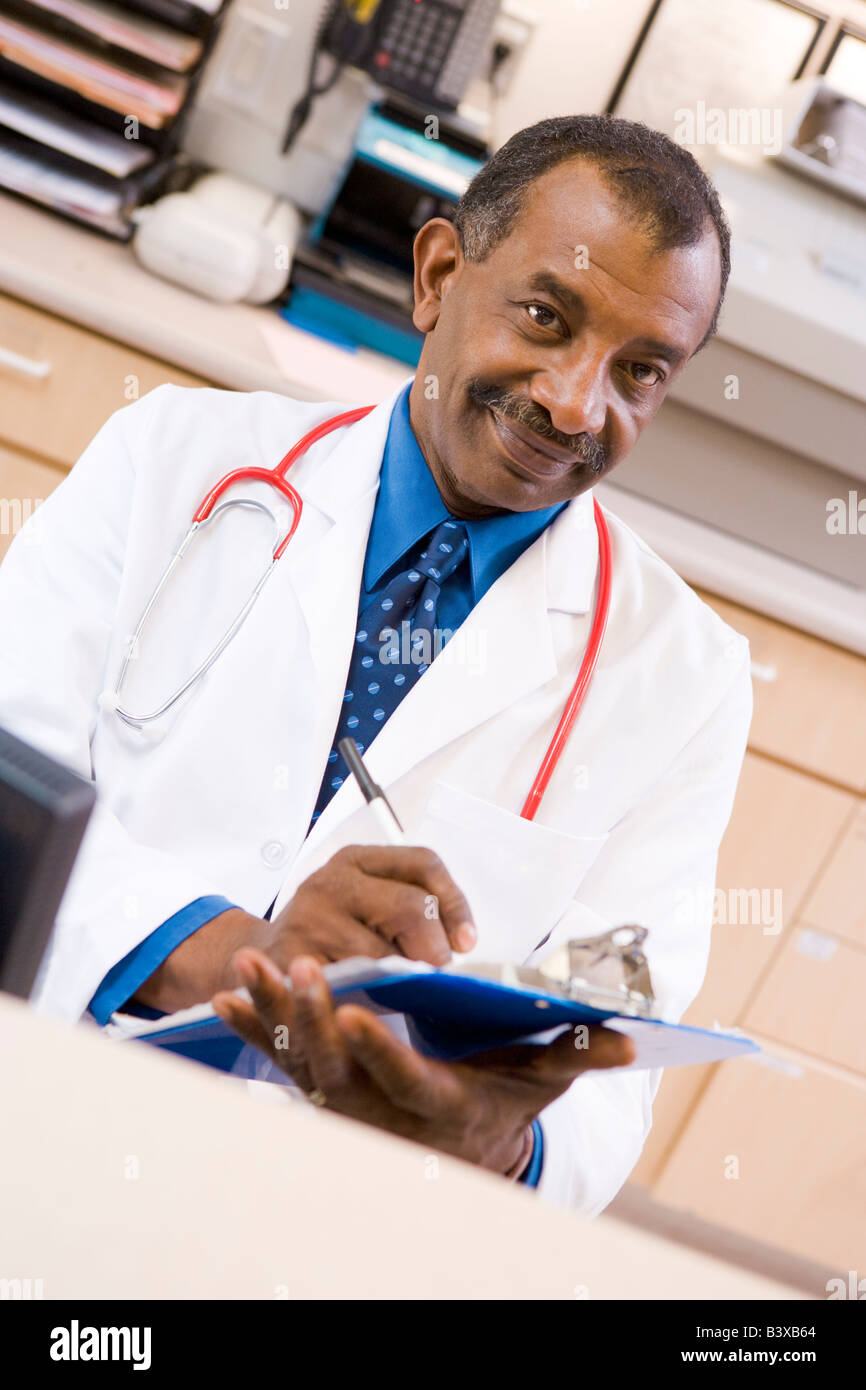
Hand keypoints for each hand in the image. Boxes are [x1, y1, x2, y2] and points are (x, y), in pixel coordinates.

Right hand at [134, 845, 474, 1012]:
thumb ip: (408, 911)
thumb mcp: (364, 904)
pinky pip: (347, 985)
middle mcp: (331, 881)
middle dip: (432, 947)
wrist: (253, 961)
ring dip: (401, 978)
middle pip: (409, 907)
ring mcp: (307, 918)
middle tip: (432, 972)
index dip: (454, 904)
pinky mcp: (290, 958)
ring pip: (382, 953)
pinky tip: (374, 1008)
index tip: (466, 943)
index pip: (423, 864)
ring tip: (399, 989)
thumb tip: (460, 944)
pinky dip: (367, 1001)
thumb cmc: (328, 935)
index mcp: (357, 860)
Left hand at [213, 949, 636, 1176]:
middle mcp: (382, 1110)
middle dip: (314, 1020)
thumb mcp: (541, 1082)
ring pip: (300, 1061)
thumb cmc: (503, 1100)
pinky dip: (254, 1028)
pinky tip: (223, 996)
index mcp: (438, 1105)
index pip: (406, 1082)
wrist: (458, 1144)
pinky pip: (281, 1058)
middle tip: (299, 968)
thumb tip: (627, 1039)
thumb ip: (575, 1056)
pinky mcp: (324, 1086)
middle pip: (339, 1070)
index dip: (381, 1054)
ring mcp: (346, 1100)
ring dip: (272, 1016)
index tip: (356, 1017)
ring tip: (247, 968)